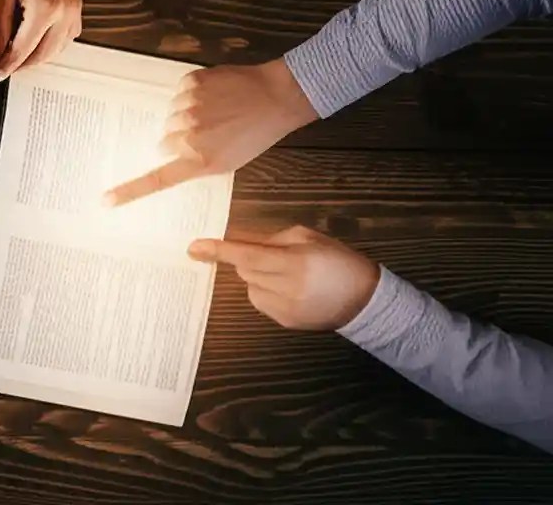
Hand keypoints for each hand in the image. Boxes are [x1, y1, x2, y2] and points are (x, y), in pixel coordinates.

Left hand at [0, 0, 81, 80]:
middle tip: (1, 66)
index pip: (23, 49)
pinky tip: (37, 43)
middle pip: (41, 55)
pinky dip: (52, 47)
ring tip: (16, 57)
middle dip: (21, 66)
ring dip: (36, 58)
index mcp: (43, 9)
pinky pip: (67, 39)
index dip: (8, 65)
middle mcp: (63, 14)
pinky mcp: (77, 9)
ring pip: (56, 51)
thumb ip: (1, 25)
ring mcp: (74, 12)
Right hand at [103, 59, 316, 205]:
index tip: (107, 200)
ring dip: (186, 115)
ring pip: (170, 115)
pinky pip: (179, 93)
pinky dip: (192, 94)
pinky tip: (213, 96)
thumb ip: (196, 162)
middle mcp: (189, 136)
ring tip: (215, 112)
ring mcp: (189, 108)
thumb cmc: (255, 134)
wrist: (277, 98)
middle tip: (206, 134)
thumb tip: (169, 157)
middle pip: (164, 140)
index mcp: (200, 161)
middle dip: (177, 139)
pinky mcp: (191, 84)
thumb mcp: (228, 160)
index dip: (129, 191)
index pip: (156, 180)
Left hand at [188, 226, 379, 330]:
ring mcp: (284, 308)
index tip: (194, 248)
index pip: (246, 254)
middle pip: (244, 269)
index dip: (219, 250)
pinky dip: (266, 292)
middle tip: (275, 257)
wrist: (365, 300)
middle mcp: (286, 287)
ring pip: (249, 286)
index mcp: (294, 262)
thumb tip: (238, 239)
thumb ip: (271, 239)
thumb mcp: (307, 238)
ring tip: (288, 276)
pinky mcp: (284, 322)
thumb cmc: (337, 261)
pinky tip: (291, 290)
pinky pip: (260, 301)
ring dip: (259, 276)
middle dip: (249, 259)